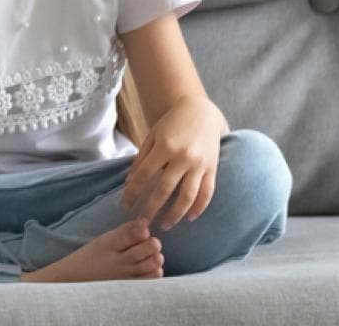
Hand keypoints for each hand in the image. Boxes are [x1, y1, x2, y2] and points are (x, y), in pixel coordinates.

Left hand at [121, 96, 225, 229]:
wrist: (201, 112)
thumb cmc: (172, 124)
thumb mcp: (152, 136)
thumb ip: (141, 159)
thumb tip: (130, 183)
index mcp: (164, 147)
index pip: (144, 176)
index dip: (132, 193)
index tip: (124, 206)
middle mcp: (183, 157)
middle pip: (164, 190)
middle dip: (151, 209)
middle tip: (142, 223)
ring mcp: (200, 164)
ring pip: (187, 196)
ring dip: (175, 214)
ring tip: (165, 226)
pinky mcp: (213, 169)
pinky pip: (207, 193)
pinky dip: (199, 208)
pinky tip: (190, 218)